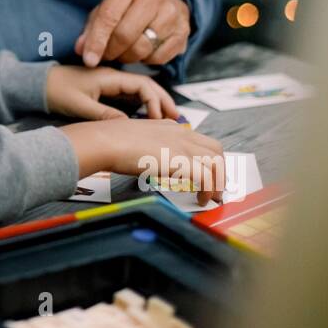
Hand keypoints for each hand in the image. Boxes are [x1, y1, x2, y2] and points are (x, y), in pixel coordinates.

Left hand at [46, 65, 178, 120]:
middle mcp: (113, 77)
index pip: (142, 84)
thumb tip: (129, 126)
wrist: (37, 84)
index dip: (155, 101)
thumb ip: (104, 114)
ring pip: (140, 91)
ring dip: (155, 103)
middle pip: (146, 86)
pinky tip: (149, 117)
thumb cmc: (55, 91)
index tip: (158, 119)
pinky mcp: (105, 90)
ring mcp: (110, 83)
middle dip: (163, 100)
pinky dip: (143, 105)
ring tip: (169, 119)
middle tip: (177, 118)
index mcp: (109, 77)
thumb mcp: (80, 105)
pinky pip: (130, 96)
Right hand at [63, 117, 224, 206]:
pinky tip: (201, 199)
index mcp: (170, 127)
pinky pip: (207, 177)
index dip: (207, 159)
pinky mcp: (180, 161)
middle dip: (220, 170)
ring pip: (217, 162)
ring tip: (212, 197)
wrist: (106, 141)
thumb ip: (147, 146)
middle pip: (216, 150)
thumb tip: (148, 159)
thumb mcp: (134, 138)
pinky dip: (209, 190)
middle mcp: (180, 134)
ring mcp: (182, 146)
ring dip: (218, 182)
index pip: (200, 141)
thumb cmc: (111, 141)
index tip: (206, 174)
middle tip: (215, 188)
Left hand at [75, 0, 189, 66]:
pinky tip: (142, 51)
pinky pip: (159, 58)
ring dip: (127, 58)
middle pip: (125, 35)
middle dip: (111, 52)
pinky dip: (146, 60)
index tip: (89, 60)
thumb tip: (81, 50)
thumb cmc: (130, 5)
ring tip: (123, 52)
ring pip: (142, 49)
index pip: (108, 17)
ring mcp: (171, 13)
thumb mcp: (107, 8)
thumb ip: (92, 28)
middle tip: (106, 55)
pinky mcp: (183, 31)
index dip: (96, 42)